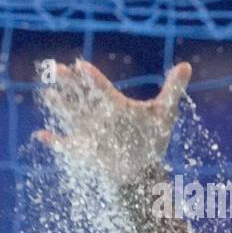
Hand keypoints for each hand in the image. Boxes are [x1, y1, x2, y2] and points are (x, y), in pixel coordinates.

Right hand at [34, 59, 190, 178]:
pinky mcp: (83, 150)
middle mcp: (97, 114)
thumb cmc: (152, 138)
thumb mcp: (164, 113)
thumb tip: (187, 65)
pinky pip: (64, 145)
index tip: (83, 66)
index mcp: (114, 104)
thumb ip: (174, 88)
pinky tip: (42, 135)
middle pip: (80, 95)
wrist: (142, 168)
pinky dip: (54, 142)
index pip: (102, 88)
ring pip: (71, 115)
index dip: (93, 78)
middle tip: (57, 68)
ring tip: (50, 95)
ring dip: (60, 106)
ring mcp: (88, 131)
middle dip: (69, 83)